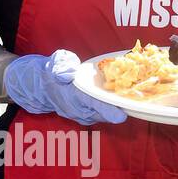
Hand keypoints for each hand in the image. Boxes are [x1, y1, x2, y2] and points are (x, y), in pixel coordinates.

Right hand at [4, 49, 127, 125]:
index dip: (107, 110)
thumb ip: (62, 65)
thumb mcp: (56, 61)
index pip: (91, 104)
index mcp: (72, 95)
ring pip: (103, 116)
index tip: (121, 116)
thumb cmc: (52, 70)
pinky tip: (123, 103)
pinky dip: (112, 111)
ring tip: (133, 103)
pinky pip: (102, 115)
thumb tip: (68, 73)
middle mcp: (77, 109)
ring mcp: (81, 115)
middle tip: (136, 105)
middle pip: (102, 113)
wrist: (41, 86)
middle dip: (118, 111)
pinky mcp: (86, 116)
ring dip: (117, 111)